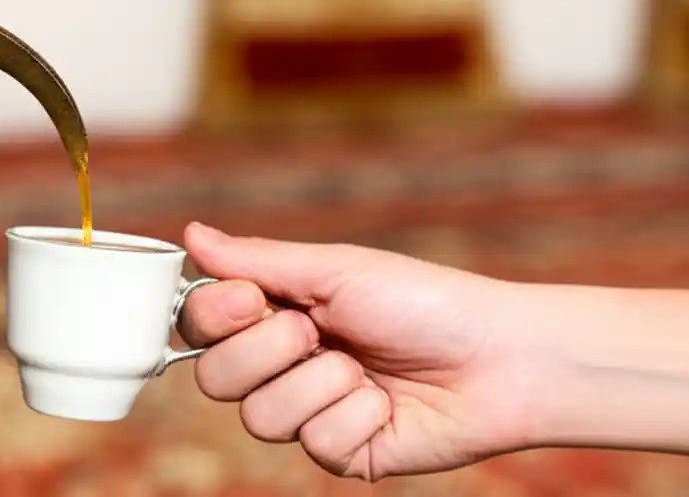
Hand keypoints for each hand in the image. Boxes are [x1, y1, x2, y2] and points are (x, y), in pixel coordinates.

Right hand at [176, 222, 538, 481]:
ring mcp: (310, 413)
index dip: (213, 317)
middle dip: (266, 351)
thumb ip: (258, 260)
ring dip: (320, 384)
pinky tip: (386, 403)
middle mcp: (283, 366)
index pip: (200, 325)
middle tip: (320, 330)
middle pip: (215, 379)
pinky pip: (315, 444)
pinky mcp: (341, 453)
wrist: (496, 356)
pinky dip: (356, 416)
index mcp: (275, 314)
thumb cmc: (421, 301)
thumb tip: (191, 235)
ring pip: (261, 418)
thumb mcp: (335, 270)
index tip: (250, 299)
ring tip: (364, 369)